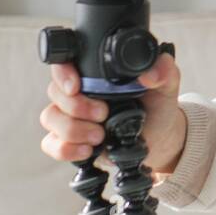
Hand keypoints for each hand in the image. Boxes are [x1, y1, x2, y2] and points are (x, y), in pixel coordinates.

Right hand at [40, 54, 187, 180]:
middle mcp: (79, 92)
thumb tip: (151, 72)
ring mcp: (71, 116)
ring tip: (100, 136)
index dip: (63, 73)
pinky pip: (50, 143)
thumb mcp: (166, 86)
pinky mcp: (70, 140)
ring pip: (50, 117)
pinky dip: (65, 149)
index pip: (65, 63)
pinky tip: (88, 151)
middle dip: (76, 106)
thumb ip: (164, 71)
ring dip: (73, 129)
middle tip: (103, 114)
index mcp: (95, 73)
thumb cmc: (157, 107)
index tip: (76, 86)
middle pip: (55, 92)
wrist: (160, 139)